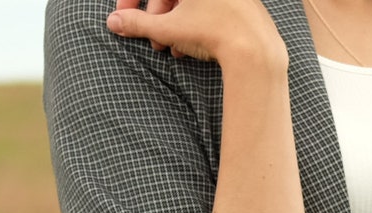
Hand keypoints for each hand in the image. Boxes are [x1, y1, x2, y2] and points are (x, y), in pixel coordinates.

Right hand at [106, 0, 286, 68]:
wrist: (257, 48)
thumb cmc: (214, 32)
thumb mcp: (171, 29)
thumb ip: (140, 23)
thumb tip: (114, 23)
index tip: (125, 16)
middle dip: (157, 15)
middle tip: (155, 40)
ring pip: (189, 1)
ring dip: (175, 23)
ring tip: (174, 47)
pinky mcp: (238, 1)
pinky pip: (207, 6)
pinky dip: (194, 22)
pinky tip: (191, 45)